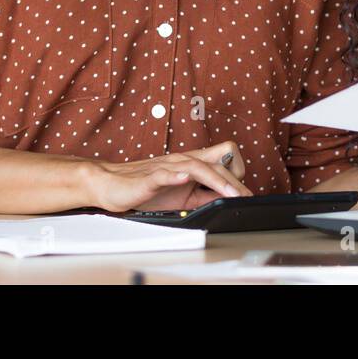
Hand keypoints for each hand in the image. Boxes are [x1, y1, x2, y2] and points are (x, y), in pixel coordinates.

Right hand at [83, 141, 250, 211]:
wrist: (112, 185)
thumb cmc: (146, 189)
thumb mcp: (184, 197)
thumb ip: (205, 196)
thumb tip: (230, 200)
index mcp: (192, 163)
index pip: (224, 158)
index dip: (237, 173)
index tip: (242, 193)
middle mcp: (182, 160)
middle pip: (216, 163)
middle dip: (234, 182)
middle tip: (245, 199)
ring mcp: (167, 166)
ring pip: (197, 166)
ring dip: (216, 180)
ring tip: (230, 193)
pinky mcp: (150, 176)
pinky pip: (166, 174)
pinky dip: (177, 176)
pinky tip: (185, 179)